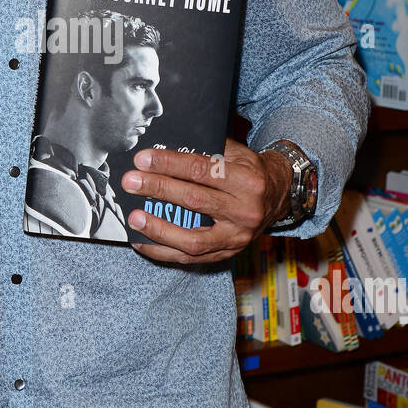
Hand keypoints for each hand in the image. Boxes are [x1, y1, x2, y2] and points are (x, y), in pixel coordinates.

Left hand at [119, 137, 292, 264]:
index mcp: (247, 182)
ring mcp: (236, 238)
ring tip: (133, 216)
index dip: (169, 164)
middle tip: (130, 182)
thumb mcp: (236, 153)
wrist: (277, 198)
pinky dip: (162, 251)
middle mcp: (245, 212)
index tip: (143, 159)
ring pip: (192, 239)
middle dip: (158, 189)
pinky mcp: (226, 254)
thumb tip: (162, 148)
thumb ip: (205, 150)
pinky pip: (190, 258)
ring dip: (158, 229)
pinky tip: (141, 240)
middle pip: (194, 201)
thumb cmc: (248, 171)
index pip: (201, 170)